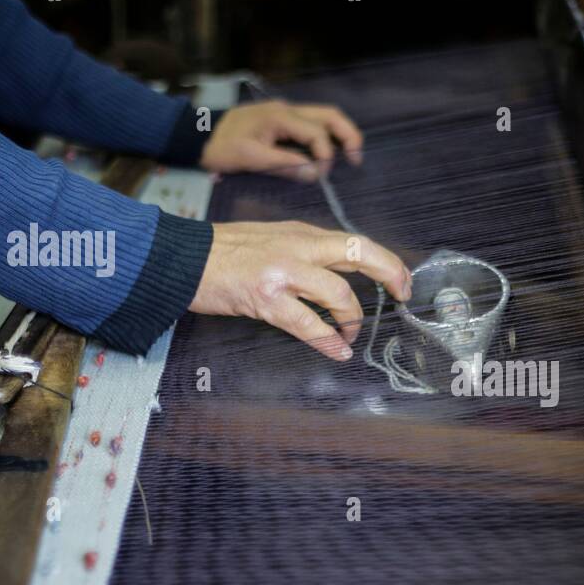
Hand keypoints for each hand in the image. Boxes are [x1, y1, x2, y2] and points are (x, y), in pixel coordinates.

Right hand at [190, 221, 410, 360]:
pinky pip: (307, 323)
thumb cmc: (224, 252)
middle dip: (390, 273)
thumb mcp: (272, 240)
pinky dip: (328, 340)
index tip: (402, 278)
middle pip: (359, 252)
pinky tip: (338, 351)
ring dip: (352, 317)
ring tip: (351, 333)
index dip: (386, 259)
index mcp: (302, 233)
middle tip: (402, 296)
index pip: (355, 241)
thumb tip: (337, 274)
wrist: (181, 257)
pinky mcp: (265, 296)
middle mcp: (298, 246)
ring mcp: (283, 271)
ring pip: (338, 291)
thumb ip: (305, 253)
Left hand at [199, 100, 363, 179]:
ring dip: (339, 134)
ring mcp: (285, 113)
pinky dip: (325, 136)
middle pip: (329, 115)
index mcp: (280, 117)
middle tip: (357, 158)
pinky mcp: (282, 120)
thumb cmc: (222, 147)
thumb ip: (285, 165)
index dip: (325, 155)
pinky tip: (327, 152)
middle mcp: (287, 110)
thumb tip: (316, 174)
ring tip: (349, 155)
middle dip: (348, 134)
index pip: (316, 133)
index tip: (323, 175)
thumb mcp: (251, 159)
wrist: (198, 134)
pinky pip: (311, 124)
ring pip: (323, 117)